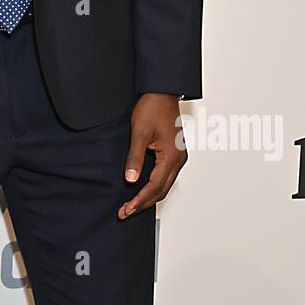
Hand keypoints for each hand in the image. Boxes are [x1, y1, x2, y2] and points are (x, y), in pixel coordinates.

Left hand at [119, 93, 186, 219]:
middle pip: (161, 189)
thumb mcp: (139, 133)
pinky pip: (165, 176)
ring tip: (131, 205)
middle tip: (125, 212)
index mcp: (172, 156)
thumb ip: (135, 158)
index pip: (155, 186)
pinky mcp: (174, 153)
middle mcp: (178, 159)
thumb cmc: (152, 108)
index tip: (126, 209)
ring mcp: (178, 157)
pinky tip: (141, 189)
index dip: (140, 200)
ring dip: (148, 196)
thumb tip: (131, 180)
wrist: (162, 92)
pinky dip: (153, 186)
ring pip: (164, 184)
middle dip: (143, 203)